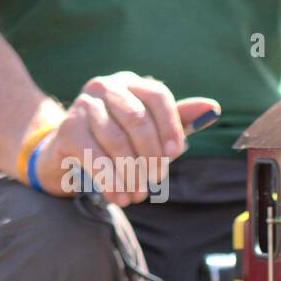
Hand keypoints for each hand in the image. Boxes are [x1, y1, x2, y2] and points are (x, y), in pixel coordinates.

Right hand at [34, 72, 218, 205]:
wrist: (72, 152)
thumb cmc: (123, 139)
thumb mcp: (152, 130)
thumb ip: (180, 120)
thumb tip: (213, 108)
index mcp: (131, 83)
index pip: (157, 96)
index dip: (170, 126)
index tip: (176, 155)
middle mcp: (105, 87)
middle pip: (137, 119)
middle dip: (151, 155)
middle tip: (155, 180)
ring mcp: (82, 105)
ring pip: (116, 141)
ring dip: (131, 174)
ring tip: (139, 195)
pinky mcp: (67, 130)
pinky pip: (94, 157)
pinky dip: (111, 182)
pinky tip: (119, 198)